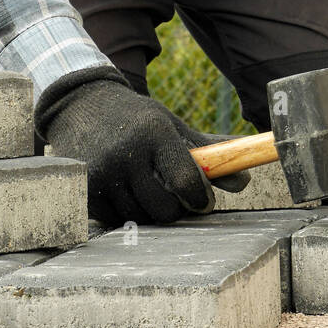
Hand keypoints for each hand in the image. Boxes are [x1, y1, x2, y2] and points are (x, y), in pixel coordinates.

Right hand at [35, 65, 250, 225]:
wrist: (82, 107)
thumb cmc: (137, 120)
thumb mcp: (172, 127)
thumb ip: (209, 153)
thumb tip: (245, 180)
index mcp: (154, 132)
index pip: (186, 182)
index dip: (201, 199)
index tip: (203, 201)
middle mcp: (125, 153)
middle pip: (165, 209)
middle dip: (177, 208)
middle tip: (174, 195)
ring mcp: (101, 173)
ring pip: (141, 218)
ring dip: (149, 211)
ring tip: (145, 187)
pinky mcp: (84, 191)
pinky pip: (115, 221)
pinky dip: (125, 213)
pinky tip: (123, 190)